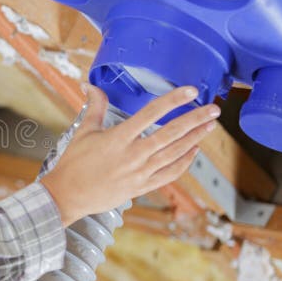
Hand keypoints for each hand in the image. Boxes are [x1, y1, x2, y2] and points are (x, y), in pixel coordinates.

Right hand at [40, 84, 219, 226]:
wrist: (68, 195)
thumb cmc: (73, 163)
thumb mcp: (84, 131)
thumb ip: (95, 107)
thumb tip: (90, 85)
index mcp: (118, 138)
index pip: (151, 113)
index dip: (173, 100)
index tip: (191, 91)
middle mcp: (133, 155)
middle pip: (171, 134)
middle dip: (195, 120)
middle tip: (213, 109)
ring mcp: (140, 172)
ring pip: (175, 153)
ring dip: (194, 138)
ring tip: (209, 126)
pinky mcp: (142, 187)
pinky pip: (170, 174)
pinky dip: (184, 162)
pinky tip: (193, 151)